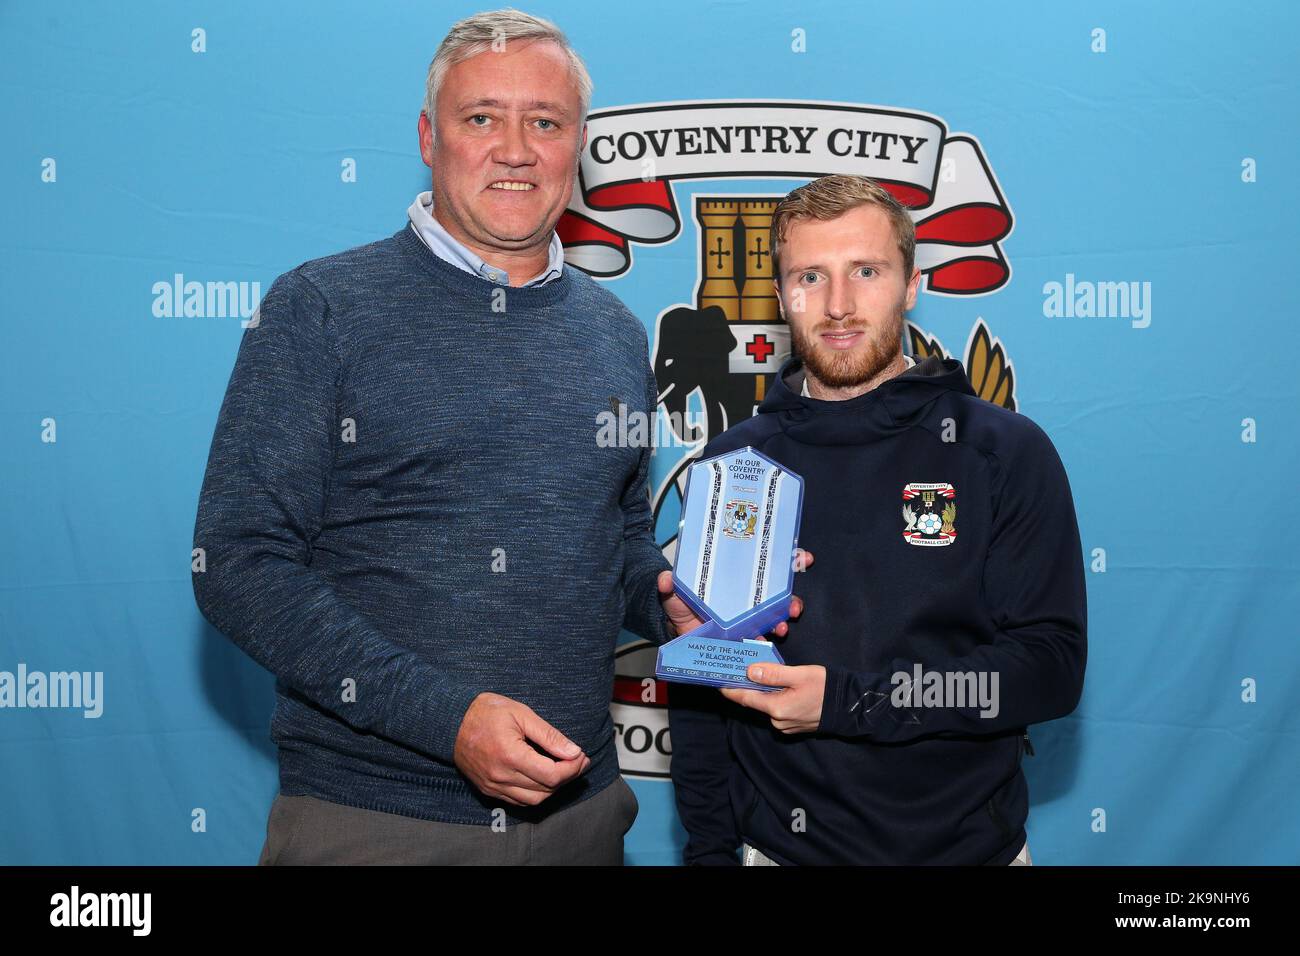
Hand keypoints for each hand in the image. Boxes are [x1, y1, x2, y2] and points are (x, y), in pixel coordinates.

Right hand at [453, 692, 589, 805]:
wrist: (450, 721)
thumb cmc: (486, 712)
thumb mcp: (521, 714)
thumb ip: (549, 735)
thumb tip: (573, 751)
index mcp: (510, 755)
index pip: (552, 775)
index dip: (572, 768)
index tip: (581, 756)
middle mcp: (501, 776)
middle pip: (546, 790)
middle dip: (567, 777)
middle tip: (578, 760)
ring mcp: (493, 786)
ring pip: (533, 800)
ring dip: (553, 788)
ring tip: (563, 769)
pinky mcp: (488, 790)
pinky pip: (518, 800)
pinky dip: (535, 793)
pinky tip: (543, 776)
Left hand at [658, 548, 813, 637]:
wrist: (677, 632)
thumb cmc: (682, 607)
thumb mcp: (676, 593)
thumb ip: (671, 586)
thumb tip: (664, 578)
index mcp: (739, 580)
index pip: (769, 566)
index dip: (790, 560)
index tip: (802, 557)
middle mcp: (750, 598)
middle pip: (781, 592)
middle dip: (793, 597)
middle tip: (793, 605)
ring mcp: (751, 619)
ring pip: (777, 616)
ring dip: (784, 620)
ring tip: (782, 627)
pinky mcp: (746, 639)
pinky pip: (763, 640)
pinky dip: (769, 642)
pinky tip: (768, 644)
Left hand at [720, 662, 826, 734]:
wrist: (850, 706)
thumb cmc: (826, 688)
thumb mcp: (799, 675)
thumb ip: (774, 674)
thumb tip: (750, 672)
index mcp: (777, 708)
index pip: (745, 698)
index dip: (729, 689)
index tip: (716, 680)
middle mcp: (778, 721)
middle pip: (754, 701)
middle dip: (746, 686)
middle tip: (736, 669)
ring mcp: (785, 725)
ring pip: (766, 704)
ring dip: (761, 691)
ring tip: (755, 674)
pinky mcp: (793, 725)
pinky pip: (776, 709)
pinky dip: (772, 697)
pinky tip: (775, 686)